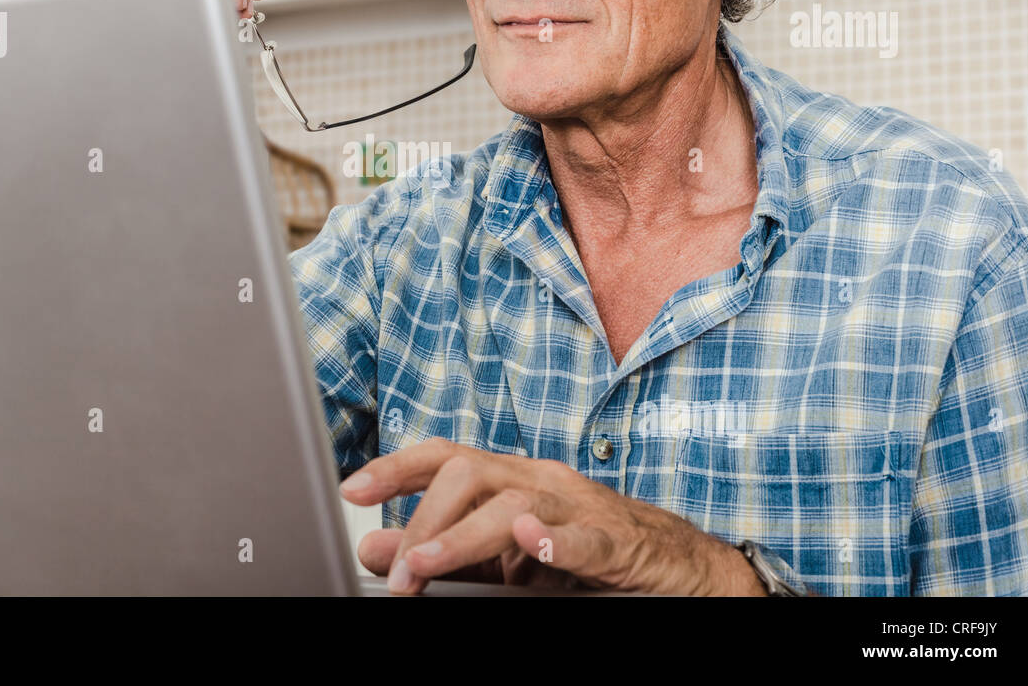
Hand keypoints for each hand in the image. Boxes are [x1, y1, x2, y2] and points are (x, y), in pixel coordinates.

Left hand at [340, 438, 767, 595]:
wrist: (677, 565)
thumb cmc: (586, 550)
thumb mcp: (503, 555)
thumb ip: (443, 550)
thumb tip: (374, 549)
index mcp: (511, 478)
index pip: (445, 456)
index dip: (395, 467)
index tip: (351, 489)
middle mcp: (539, 480)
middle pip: (470, 470)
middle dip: (423, 516)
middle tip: (397, 570)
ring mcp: (579, 506)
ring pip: (514, 499)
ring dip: (461, 534)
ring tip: (424, 565)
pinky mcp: (617, 542)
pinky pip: (584, 535)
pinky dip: (553, 539)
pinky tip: (528, 541)